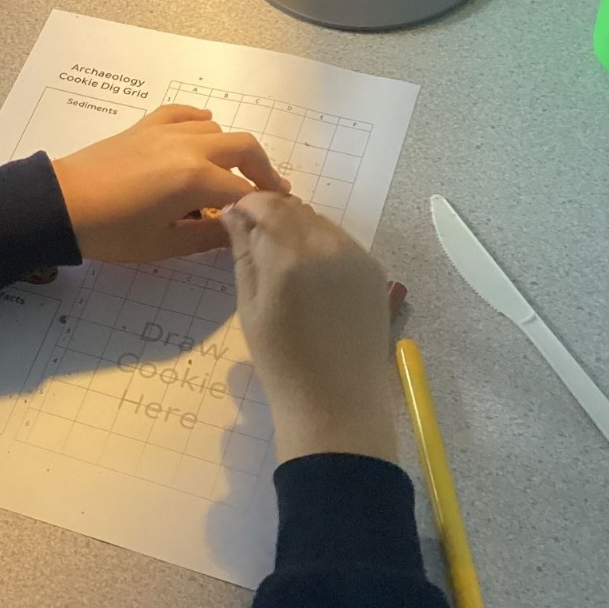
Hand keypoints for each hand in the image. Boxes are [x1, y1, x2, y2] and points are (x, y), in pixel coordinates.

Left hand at [52, 104, 288, 263]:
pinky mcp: (145, 126)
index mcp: (196, 178)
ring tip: (232, 174)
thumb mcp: (163, 245)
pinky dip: (201, 121)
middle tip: (269, 192)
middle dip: (263, 170)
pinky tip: (205, 130)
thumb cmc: (110, 232)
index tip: (277, 218)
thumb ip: (207, 236)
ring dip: (232, 150)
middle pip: (244, 147)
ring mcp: (166, 131)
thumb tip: (237, 230)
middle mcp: (188, 147)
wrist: (60, 205)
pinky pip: (184, 113)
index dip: (265, 206)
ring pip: (216, 130)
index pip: (245, 191)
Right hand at [222, 193, 397, 464]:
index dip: (248, 204)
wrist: (337, 403)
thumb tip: (233, 213)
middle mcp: (327, 246)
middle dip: (272, 214)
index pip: (266, 204)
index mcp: (289, 257)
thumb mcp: (250, 307)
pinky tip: (310, 274)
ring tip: (282, 260)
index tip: (235, 218)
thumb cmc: (281, 363)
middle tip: (254, 239)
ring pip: (319, 221)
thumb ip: (244, 254)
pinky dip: (320, 244)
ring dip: (296, 227)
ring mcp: (356, 256)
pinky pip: (340, 240)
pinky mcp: (374, 270)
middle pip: (295, 207)